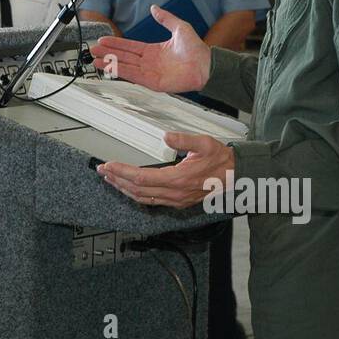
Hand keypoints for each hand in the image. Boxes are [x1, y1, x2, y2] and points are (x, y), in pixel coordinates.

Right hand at [91, 5, 211, 93]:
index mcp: (153, 50)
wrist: (206, 65)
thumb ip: (165, 18)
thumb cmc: (197, 49)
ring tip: (96, 60)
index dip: (116, 43)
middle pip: (123, 56)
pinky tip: (110, 68)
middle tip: (93, 50)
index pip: (129, 46)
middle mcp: (149, 62)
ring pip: (125, 67)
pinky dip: (121, 72)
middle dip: (108, 53)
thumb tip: (155, 8)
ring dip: (110, 63)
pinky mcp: (153, 82)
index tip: (103, 40)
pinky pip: (134, 76)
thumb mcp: (179, 27)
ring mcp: (150, 72)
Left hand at [97, 132, 234, 209]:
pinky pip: (151, 201)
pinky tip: (129, 188)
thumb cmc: (220, 160)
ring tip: (111, 179)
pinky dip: (136, 194)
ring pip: (142, 198)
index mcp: (178, 179)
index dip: (122, 172)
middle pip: (137, 190)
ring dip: (124, 188)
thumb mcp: (205, 143)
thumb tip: (166, 136)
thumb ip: (184, 139)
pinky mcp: (177, 202)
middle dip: (117, 180)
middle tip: (103, 170)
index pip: (141, 177)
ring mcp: (175, 200)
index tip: (109, 165)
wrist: (235, 175)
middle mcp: (174, 193)